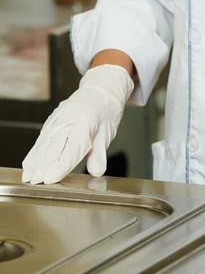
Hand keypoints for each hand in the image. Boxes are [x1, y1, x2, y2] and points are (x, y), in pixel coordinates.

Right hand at [22, 64, 133, 183]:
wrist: (99, 90)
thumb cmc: (104, 112)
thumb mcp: (107, 134)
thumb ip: (99, 155)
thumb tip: (96, 172)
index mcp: (85, 122)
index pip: (72, 148)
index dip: (60, 165)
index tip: (51, 179)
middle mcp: (68, 119)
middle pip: (53, 146)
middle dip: (43, 166)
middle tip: (35, 182)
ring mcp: (58, 119)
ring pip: (44, 142)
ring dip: (35, 161)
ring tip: (28, 177)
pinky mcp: (51, 121)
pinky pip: (41, 138)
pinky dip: (34, 152)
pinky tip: (29, 164)